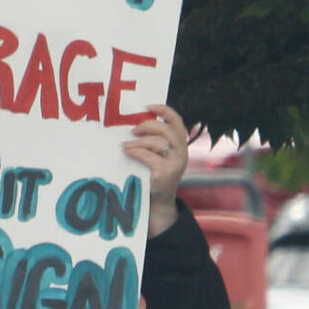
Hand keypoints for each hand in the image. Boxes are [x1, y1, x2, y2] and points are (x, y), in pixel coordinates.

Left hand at [124, 104, 189, 236]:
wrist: (158, 202)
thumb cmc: (154, 174)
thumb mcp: (158, 155)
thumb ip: (154, 140)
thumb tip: (135, 123)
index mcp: (181, 144)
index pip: (177, 121)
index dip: (164, 110)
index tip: (148, 106)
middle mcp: (182, 153)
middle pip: (165, 129)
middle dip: (147, 126)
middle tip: (133, 130)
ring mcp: (175, 163)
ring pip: (157, 142)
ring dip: (138, 142)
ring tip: (126, 145)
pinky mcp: (165, 173)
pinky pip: (148, 156)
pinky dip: (135, 151)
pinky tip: (127, 152)